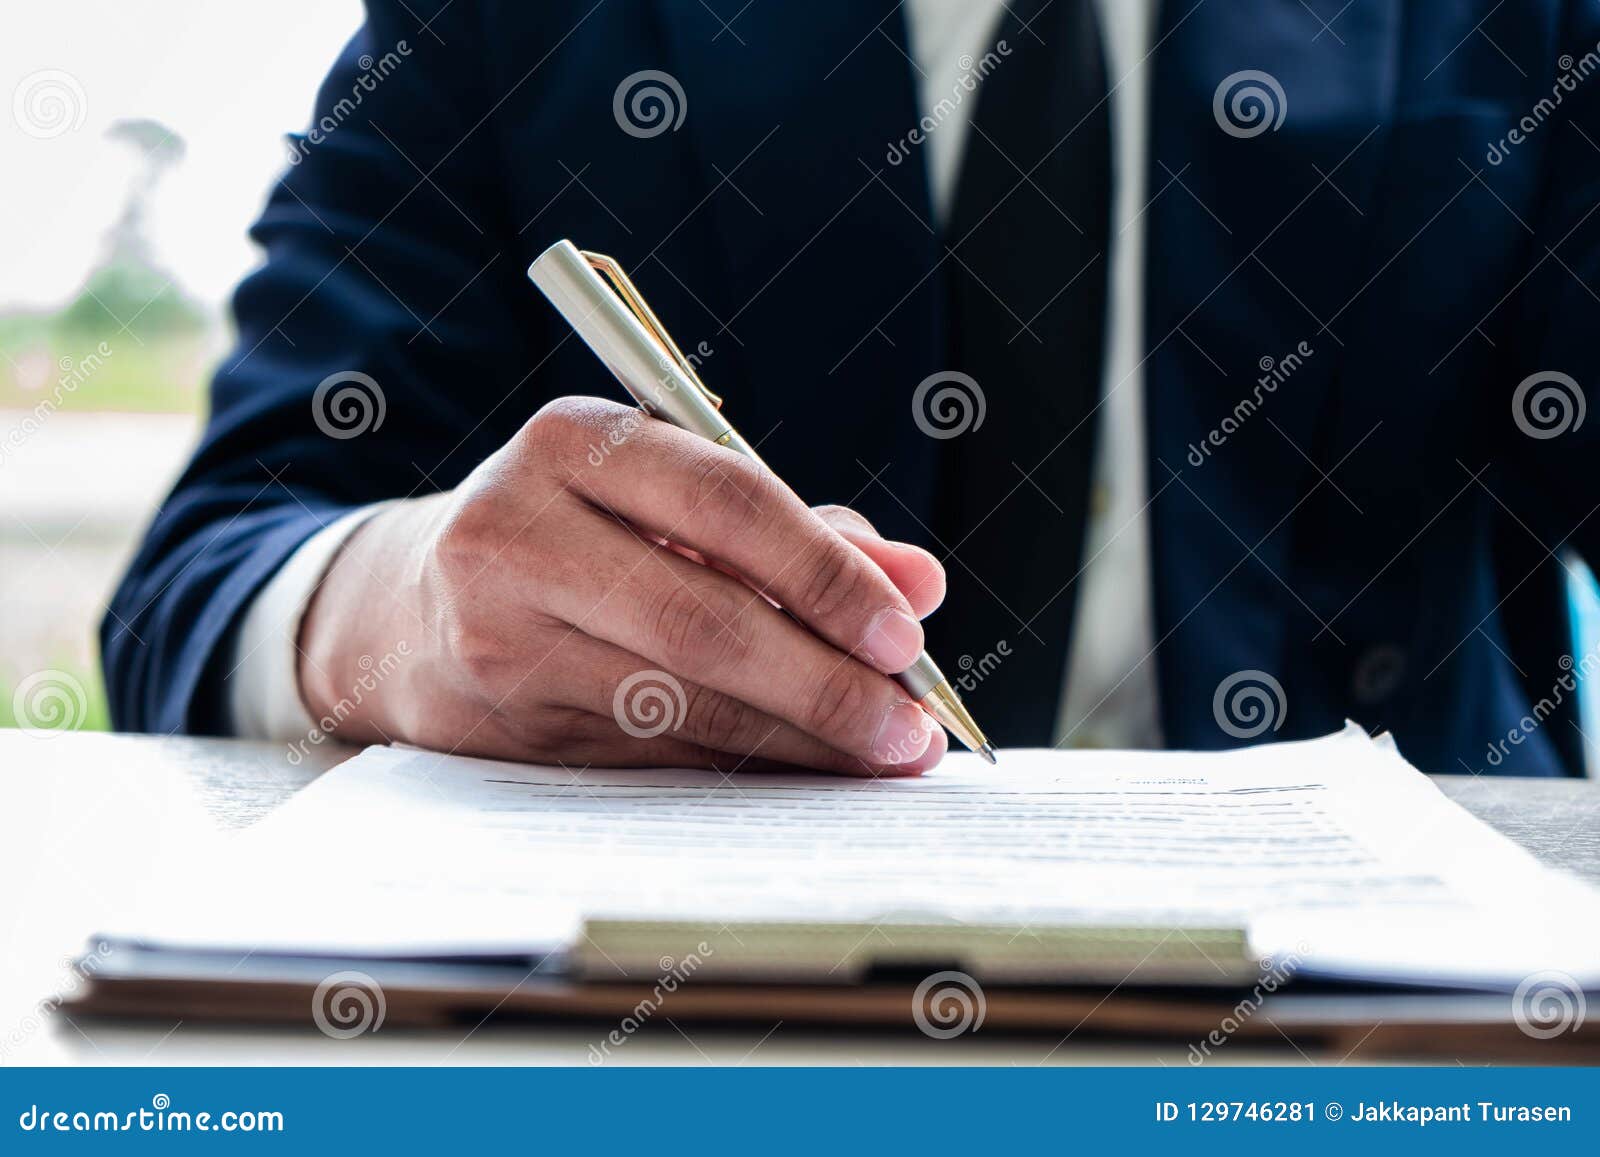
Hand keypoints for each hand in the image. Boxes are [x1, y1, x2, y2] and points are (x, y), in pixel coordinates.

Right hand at [296, 397, 948, 774]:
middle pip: (703, 617)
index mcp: (573, 441)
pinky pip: (648, 751)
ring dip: (799, 735)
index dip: (826, 572)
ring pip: (679, 700)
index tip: (906, 633)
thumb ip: (800, 531)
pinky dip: (742, 762)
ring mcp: (497, 633)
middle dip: (825, 680)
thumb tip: (921, 582)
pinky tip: (806, 765)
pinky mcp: (498, 721)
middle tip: (911, 723)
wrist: (407, 605)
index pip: (726, 500)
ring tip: (883, 751)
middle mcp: (518, 529)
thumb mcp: (669, 501)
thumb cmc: (575, 535)